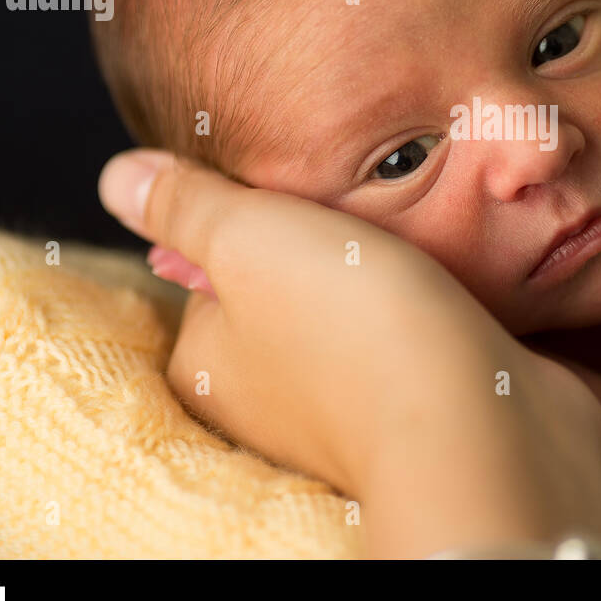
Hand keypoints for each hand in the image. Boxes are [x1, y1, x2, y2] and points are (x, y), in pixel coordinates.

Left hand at [98, 149, 600, 500]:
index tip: (300, 197)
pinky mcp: (421, 406)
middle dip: (330, 245)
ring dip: (390, 273)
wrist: (482, 423)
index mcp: (210, 365)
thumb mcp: (248, 237)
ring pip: (358, 312)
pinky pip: (416, 338)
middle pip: (288, 289)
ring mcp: (350, 409)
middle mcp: (270, 399)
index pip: (211, 270)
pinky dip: (433, 308)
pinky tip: (452, 288)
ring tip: (417, 244)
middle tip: (366, 214)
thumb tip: (118, 177)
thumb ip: (186, 203)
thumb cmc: (353, 327)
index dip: (255, 220)